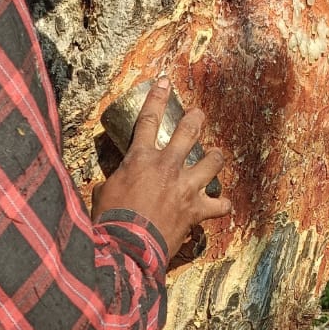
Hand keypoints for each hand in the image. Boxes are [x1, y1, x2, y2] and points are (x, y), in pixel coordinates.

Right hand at [90, 78, 230, 257]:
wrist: (128, 247)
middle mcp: (166, 166)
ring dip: (215, 157)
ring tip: (217, 154)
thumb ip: (115, 180)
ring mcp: (185, 187)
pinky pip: (218, 205)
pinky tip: (223, 204)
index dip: (157, 99)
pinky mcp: (195, 210)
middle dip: (195, 119)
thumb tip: (112, 183)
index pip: (148, 120)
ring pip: (211, 162)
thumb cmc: (110, 219)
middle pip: (187, 133)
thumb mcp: (104, 191)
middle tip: (199, 113)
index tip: (165, 82)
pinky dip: (221, 205)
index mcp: (140, 158)